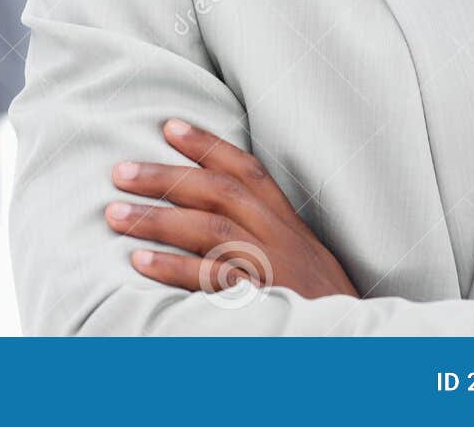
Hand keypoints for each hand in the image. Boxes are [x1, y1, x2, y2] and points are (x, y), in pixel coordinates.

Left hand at [104, 118, 358, 300]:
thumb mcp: (304, 260)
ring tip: (114, 214)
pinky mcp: (262, 301)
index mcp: (290, 224)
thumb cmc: (321, 305)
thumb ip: (268, 235)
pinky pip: (213, 279)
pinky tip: (139, 263)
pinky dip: (174, 268)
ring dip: (158, 219)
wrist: (359, 346)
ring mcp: (273, 268)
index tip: (168, 126)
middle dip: (166, 177)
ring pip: (211, 230)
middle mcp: (281, 238)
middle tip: (120, 172)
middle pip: (219, 192)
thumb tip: (213, 213)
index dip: (208, 144)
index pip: (248, 170)